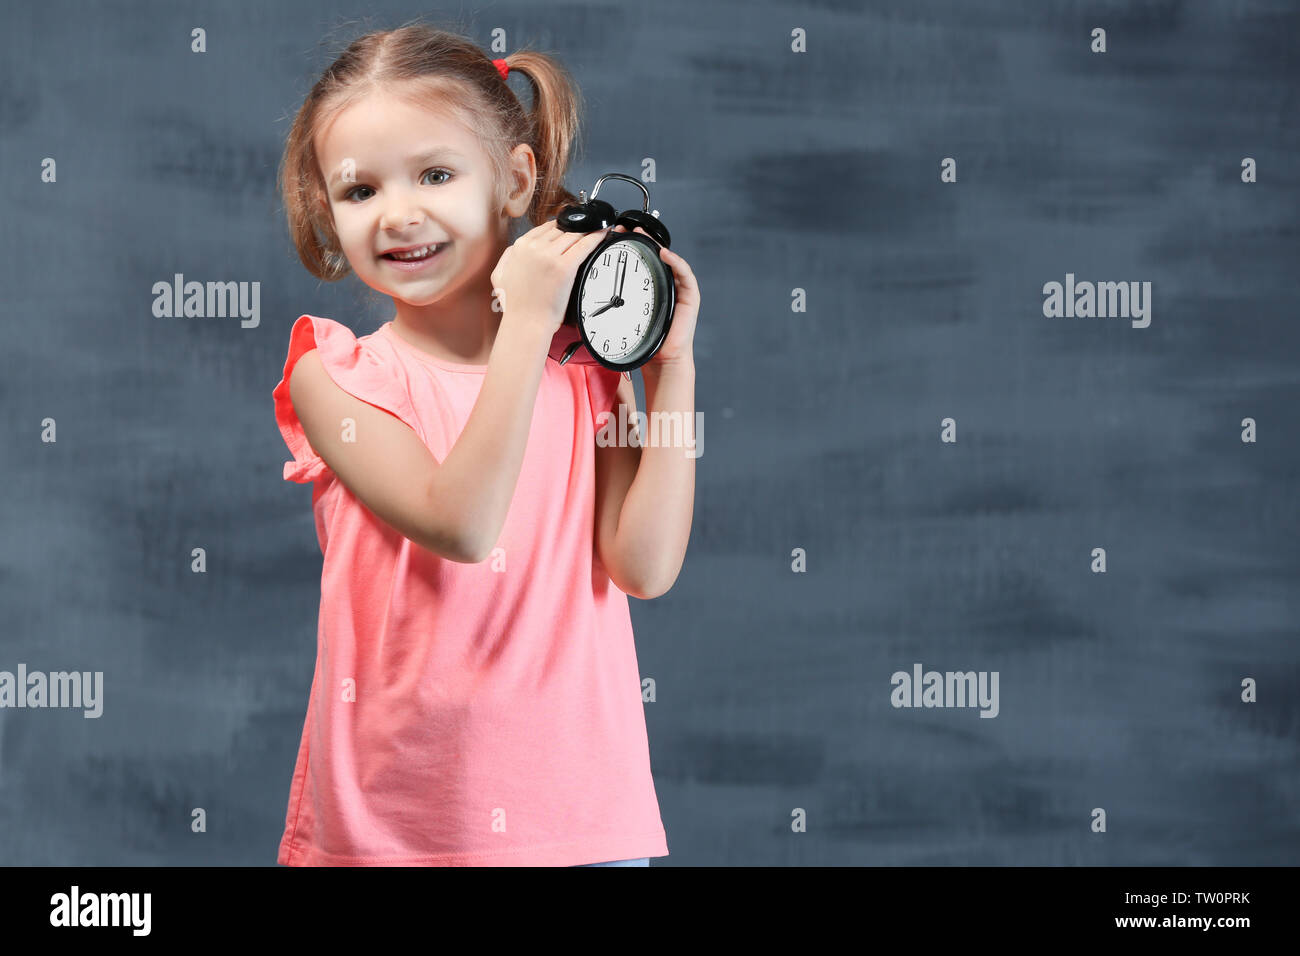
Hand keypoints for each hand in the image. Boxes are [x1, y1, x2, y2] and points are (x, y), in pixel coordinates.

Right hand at [491, 220, 611, 337]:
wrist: (526, 323)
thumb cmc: (516, 305)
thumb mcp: (499, 275)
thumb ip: (508, 256)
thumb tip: (517, 247)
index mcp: (519, 247)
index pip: (545, 228)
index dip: (560, 228)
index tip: (569, 230)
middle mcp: (534, 248)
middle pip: (561, 229)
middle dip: (573, 230)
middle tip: (585, 232)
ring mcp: (549, 256)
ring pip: (573, 234)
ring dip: (586, 231)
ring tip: (596, 229)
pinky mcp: (565, 267)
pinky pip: (585, 245)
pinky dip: (596, 236)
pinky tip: (603, 231)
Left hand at [612, 224, 698, 369]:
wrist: (660, 358)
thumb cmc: (643, 339)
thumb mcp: (621, 316)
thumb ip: (609, 302)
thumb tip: (584, 292)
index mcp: (648, 286)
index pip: (639, 259)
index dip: (629, 245)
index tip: (614, 234)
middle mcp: (664, 283)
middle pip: (654, 255)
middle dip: (641, 239)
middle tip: (627, 229)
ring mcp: (678, 288)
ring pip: (669, 260)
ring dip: (657, 244)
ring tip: (644, 235)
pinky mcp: (689, 295)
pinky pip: (685, 273)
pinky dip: (676, 261)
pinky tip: (664, 254)